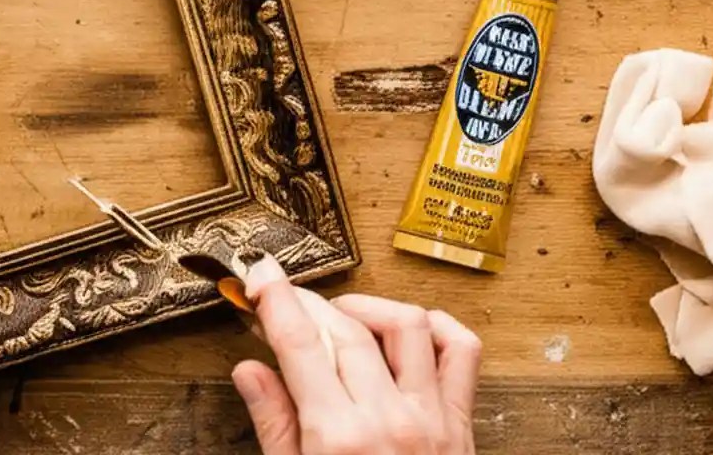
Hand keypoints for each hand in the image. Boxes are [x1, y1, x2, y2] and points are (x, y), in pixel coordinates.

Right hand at [232, 257, 481, 453]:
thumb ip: (275, 424)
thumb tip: (251, 371)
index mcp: (339, 439)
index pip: (301, 344)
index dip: (277, 299)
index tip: (260, 274)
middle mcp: (389, 421)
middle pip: (345, 328)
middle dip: (309, 305)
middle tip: (287, 307)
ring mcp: (432, 419)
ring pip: (406, 325)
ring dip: (369, 309)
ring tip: (343, 319)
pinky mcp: (462, 426)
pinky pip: (462, 352)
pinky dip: (437, 328)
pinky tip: (410, 331)